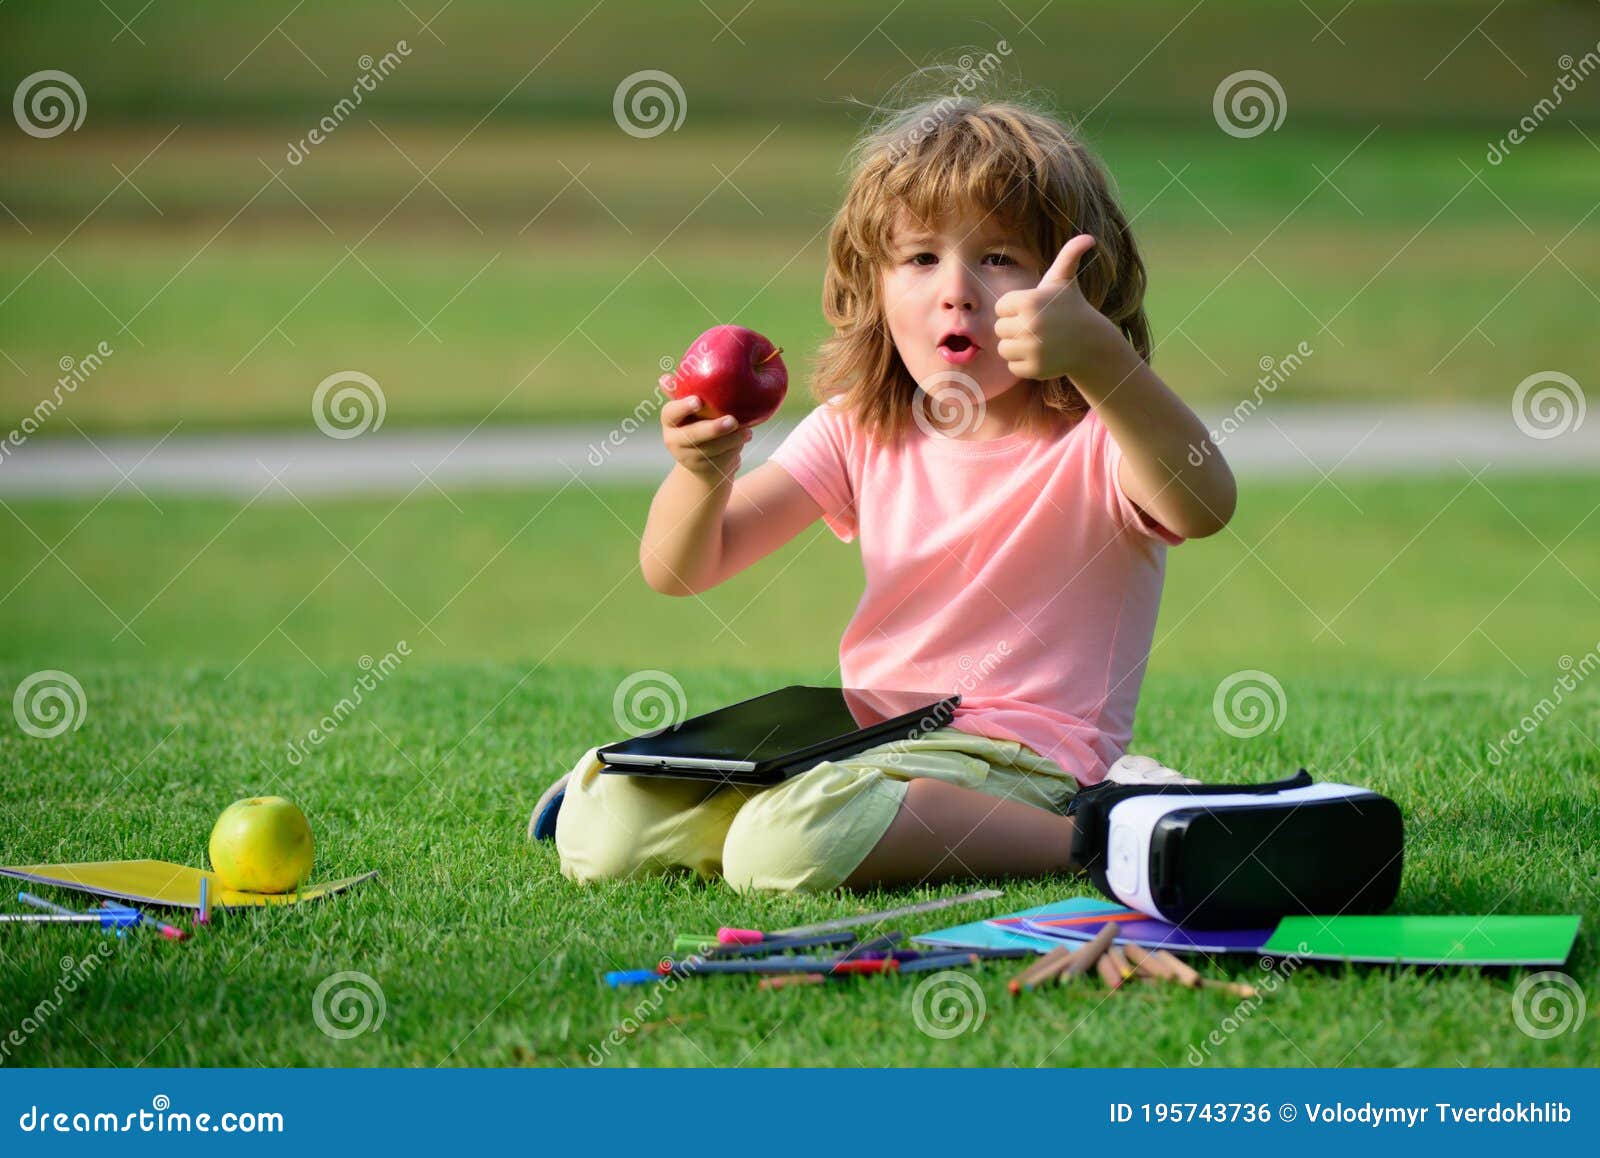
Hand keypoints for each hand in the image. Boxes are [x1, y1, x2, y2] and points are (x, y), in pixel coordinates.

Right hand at [660, 382, 751, 482]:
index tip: (698, 400)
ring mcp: (688, 457)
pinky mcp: (703, 469)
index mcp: (670, 421)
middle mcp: (674, 440)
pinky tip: (746, 437)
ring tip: (747, 430)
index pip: (670, 412)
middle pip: (694, 435)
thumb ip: (685, 392)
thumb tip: (665, 378)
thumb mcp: (692, 409)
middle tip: (733, 421)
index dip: (683, 407)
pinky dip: (735, 448)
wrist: (702, 461)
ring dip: (732, 439)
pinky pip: (721, 458)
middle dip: (714, 429)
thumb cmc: (699, 422)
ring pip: (712, 449)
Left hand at [993, 235, 1119, 381]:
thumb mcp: (1065, 280)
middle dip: (1015, 328)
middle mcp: (1029, 324)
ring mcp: (1032, 348)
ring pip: (1004, 349)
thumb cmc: (1071, 307)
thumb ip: (1069, 255)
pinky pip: (1013, 367)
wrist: (1090, 342)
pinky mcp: (1034, 368)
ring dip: (1017, 347)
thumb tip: (1089, 238)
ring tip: (1038, 341)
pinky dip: (1024, 364)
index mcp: (1029, 301)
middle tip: (1038, 327)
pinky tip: (1041, 356)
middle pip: (1000, 329)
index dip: (1014, 309)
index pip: (1000, 308)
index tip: (1033, 310)